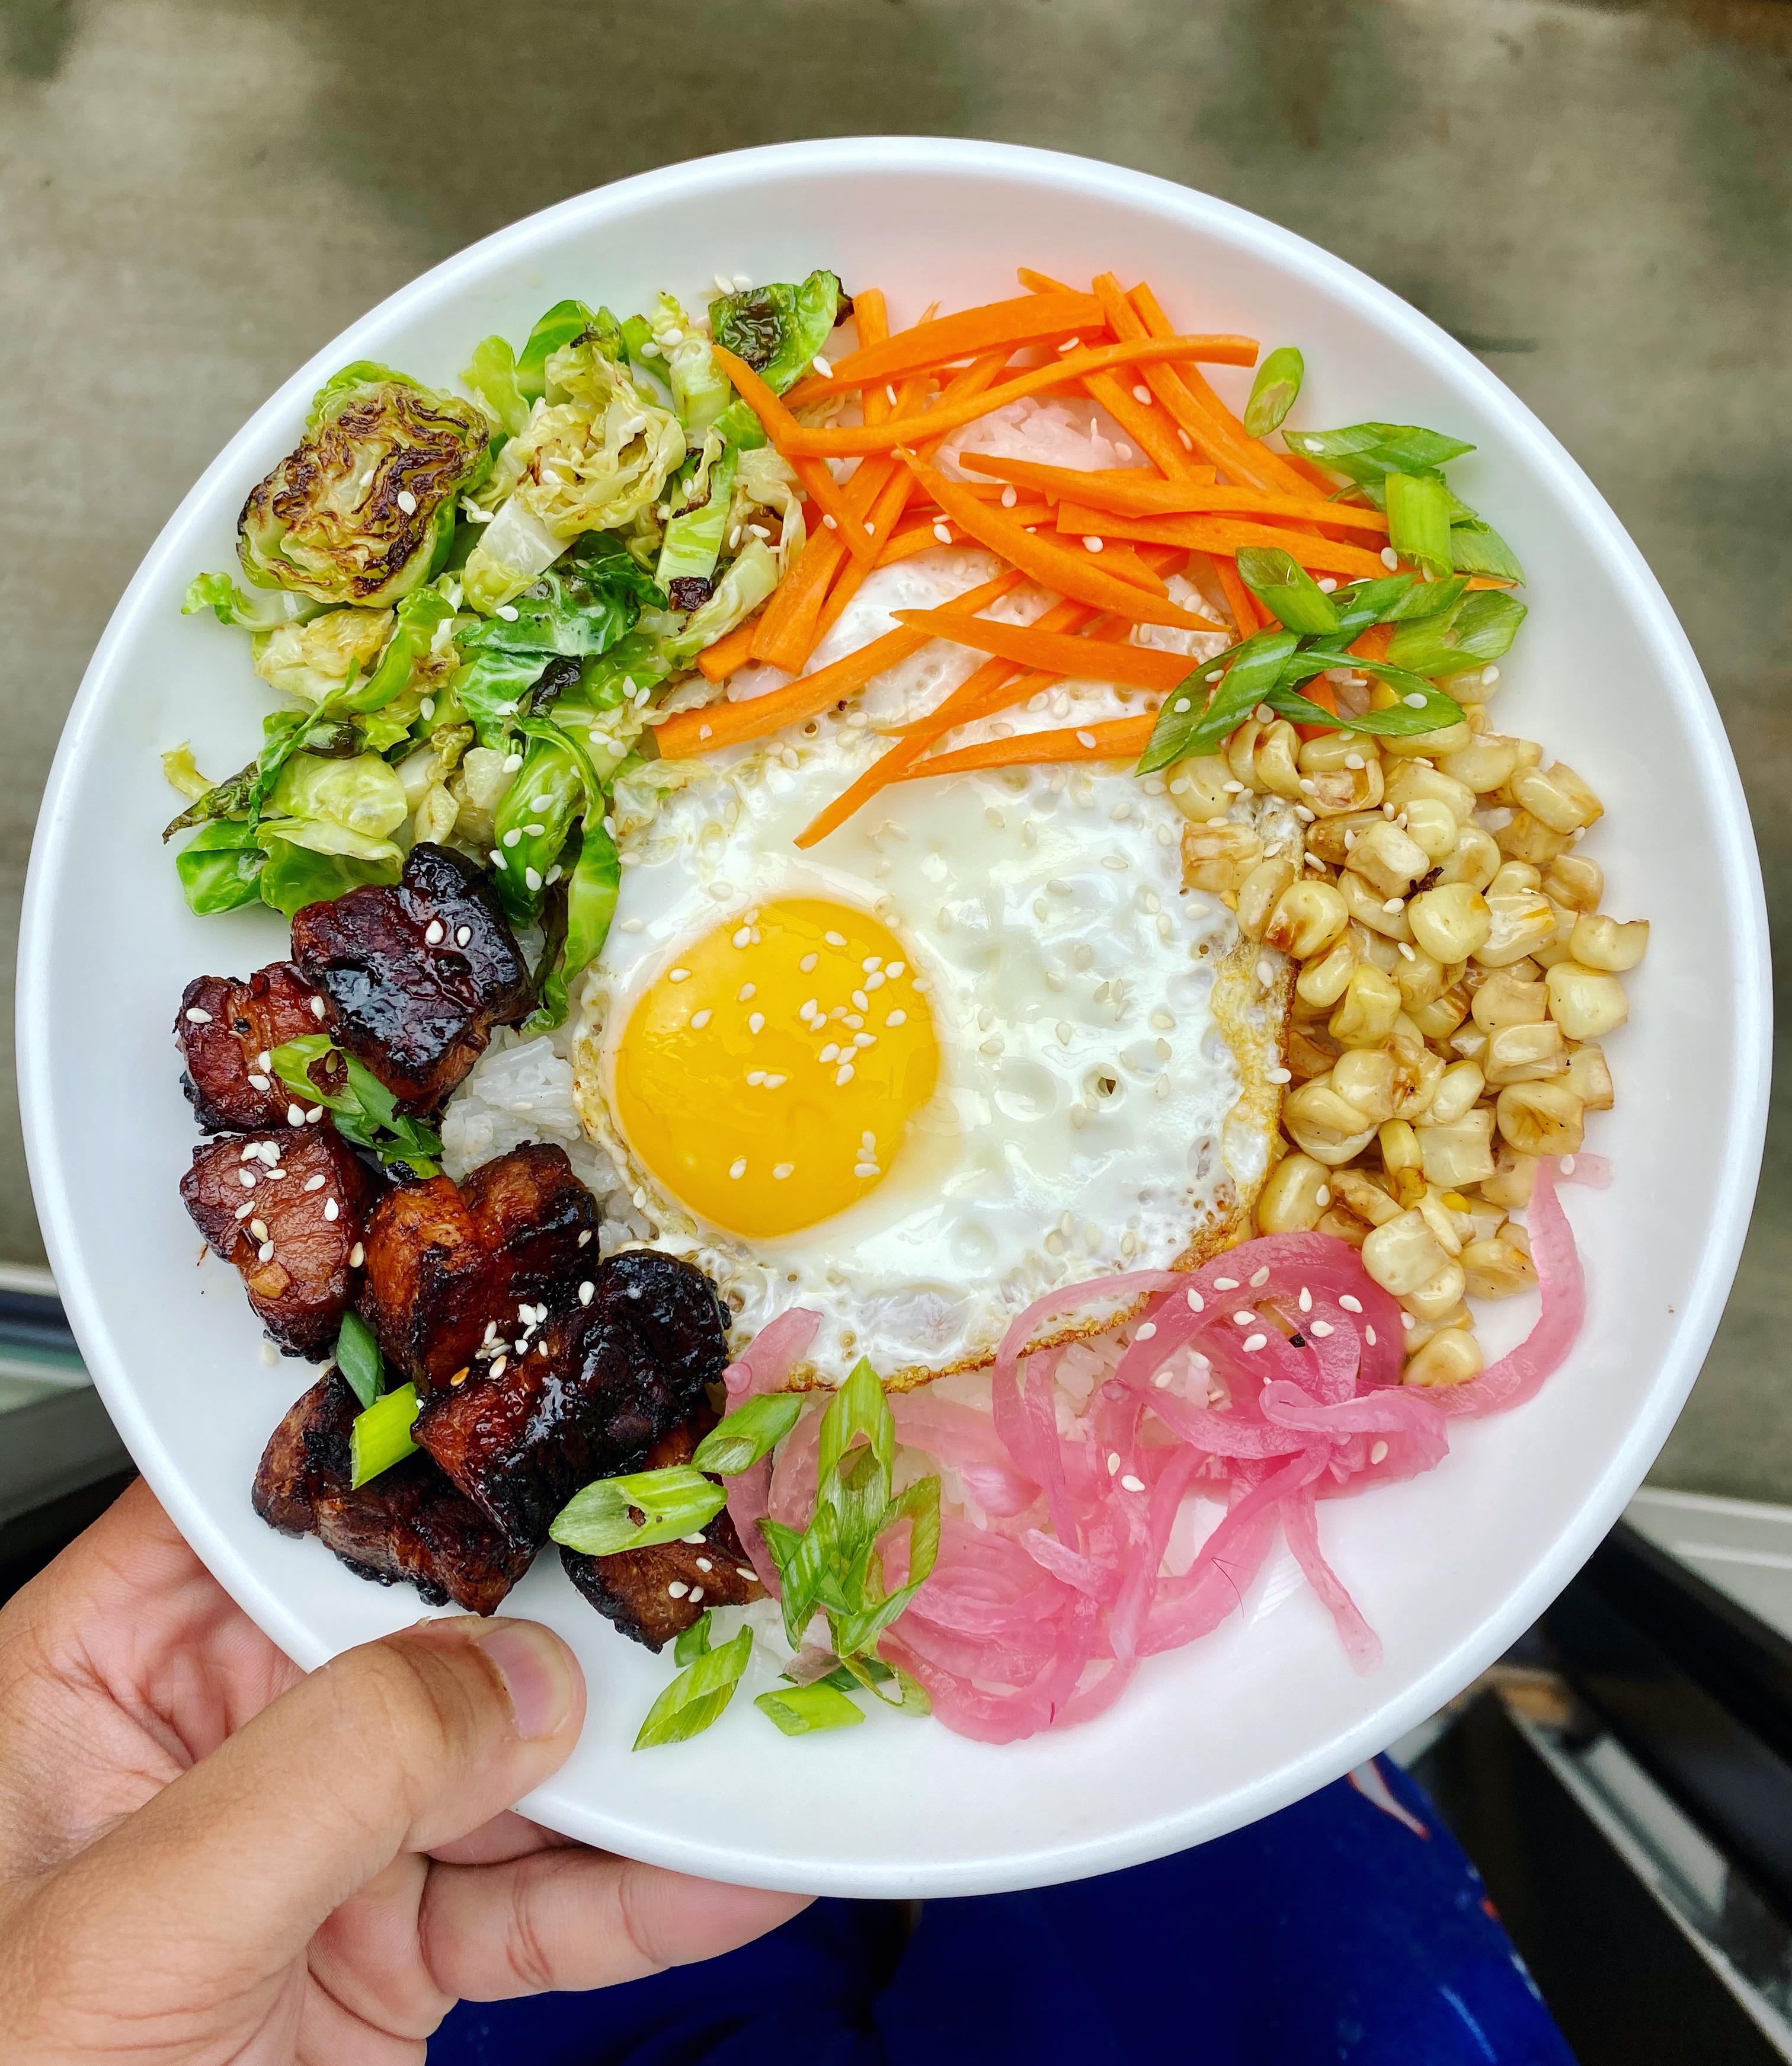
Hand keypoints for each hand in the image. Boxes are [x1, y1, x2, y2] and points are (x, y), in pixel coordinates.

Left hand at [0, 1479, 806, 2061]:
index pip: (269, 1513)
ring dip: (638, 1763)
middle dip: (570, 1617)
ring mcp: (319, 1852)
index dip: (411, 1462)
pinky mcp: (393, 1955)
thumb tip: (517, 1678)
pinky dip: (640, 1897)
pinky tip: (725, 1871)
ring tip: (751, 1726)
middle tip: (706, 1587)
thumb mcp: (139, 1928)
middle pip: (429, 1628)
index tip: (550, 1434)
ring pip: (511, 1768)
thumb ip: (329, 1776)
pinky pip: (537, 1907)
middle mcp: (221, 1738)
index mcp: (108, 1673)